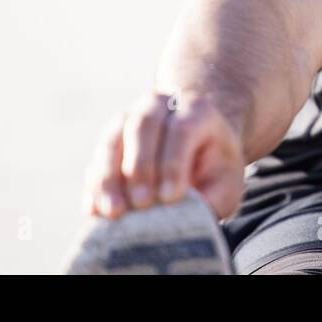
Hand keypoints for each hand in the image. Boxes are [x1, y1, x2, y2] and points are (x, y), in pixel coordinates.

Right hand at [81, 90, 245, 220]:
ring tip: (114, 212)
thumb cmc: (214, 170)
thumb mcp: (226, 182)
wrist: (195, 153)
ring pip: (112, 140)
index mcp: (197, 110)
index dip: (173, 164)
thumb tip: (183, 216)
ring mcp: (129, 118)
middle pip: (142, 125)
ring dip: (110, 177)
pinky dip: (94, 186)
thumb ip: (211, 197)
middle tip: (142, 204)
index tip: (171, 197)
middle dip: (140, 167)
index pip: (181, 130)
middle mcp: (159, 105)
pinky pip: (96, 160)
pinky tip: (96, 211)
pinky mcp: (108, 141)